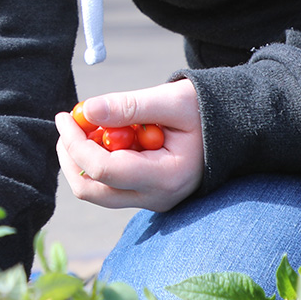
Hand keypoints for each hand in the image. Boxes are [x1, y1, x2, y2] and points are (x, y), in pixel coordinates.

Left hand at [55, 79, 202, 211]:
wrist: (235, 127)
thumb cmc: (207, 109)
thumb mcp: (171, 100)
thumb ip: (129, 106)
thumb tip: (87, 110)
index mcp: (166, 177)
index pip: (105, 170)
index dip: (77, 144)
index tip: (65, 116)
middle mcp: (158, 197)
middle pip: (94, 191)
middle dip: (71, 157)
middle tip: (68, 123)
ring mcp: (153, 200)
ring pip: (99, 191)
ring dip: (83, 159)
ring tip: (90, 124)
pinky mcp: (148, 193)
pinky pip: (112, 184)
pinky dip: (99, 160)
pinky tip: (109, 134)